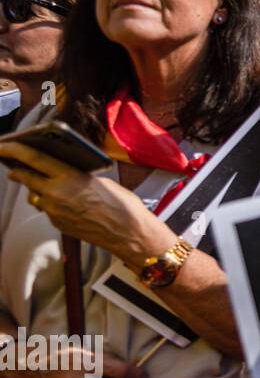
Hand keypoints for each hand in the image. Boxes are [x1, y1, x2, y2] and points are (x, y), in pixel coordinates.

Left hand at [0, 141, 169, 266]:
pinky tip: (65, 202)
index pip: (33, 159)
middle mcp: (56, 194)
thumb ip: (74, 175)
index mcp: (68, 177)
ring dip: (36, 189)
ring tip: (47, 185)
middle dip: (17, 170)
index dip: (13, 150)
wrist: (129, 232)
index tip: (2, 145)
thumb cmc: (121, 203)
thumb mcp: (99, 180)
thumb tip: (59, 172)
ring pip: (34, 195)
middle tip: (12, 165)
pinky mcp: (57, 224)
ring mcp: (54, 211)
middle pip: (25, 177)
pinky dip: (51, 203)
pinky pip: (47, 209)